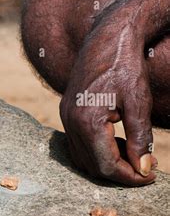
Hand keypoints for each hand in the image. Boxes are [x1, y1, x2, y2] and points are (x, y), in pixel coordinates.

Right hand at [60, 50, 156, 185]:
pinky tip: (115, 141)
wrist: (106, 39)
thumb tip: (144, 169)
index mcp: (88, 122)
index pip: (106, 165)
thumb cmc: (125, 67)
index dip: (129, 177)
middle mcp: (71, 123)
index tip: (150, 177)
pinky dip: (96, 151)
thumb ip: (140, 139)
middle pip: (92, 165)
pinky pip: (77, 144)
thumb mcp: (138, 103)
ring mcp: (65, 118)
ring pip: (82, 158)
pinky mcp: (67, 113)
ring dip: (107, 162)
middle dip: (119, 172)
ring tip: (132, 153)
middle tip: (145, 167)